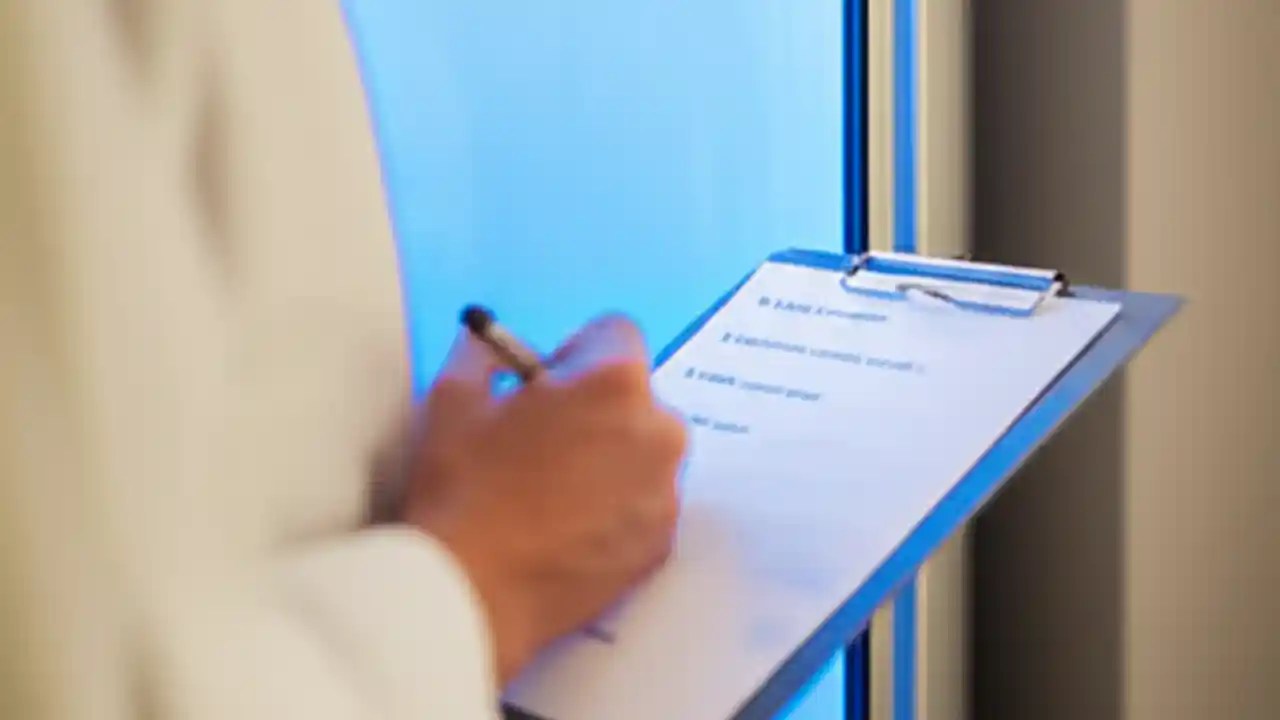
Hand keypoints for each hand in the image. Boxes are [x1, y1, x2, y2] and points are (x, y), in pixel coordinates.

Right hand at [404, 316, 686, 684]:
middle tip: (543, 441)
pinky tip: (566, 528)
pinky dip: (617, 507)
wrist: (474, 592)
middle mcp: (659, 431)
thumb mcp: (454, 396)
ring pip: (643, 452)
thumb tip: (495, 344)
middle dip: (597, 407)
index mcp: (615, 381)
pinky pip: (645, 503)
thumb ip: (484, 351)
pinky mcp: (661, 543)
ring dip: (609, 457)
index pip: (615, 332)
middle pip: (635, 396)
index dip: (574, 352)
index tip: (547, 381)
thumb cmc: (463, 490)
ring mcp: (665, 492)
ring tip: (551, 492)